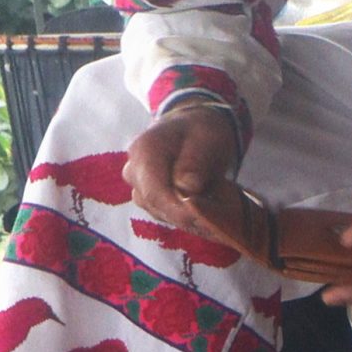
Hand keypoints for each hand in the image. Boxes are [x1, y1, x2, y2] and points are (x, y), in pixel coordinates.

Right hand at [127, 105, 247, 245]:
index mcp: (144, 151)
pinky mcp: (148, 196)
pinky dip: (185, 218)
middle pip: (155, 205)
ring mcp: (138, 185)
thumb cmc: (201, 130)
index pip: (154, 191)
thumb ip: (196, 161)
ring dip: (187, 220)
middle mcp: (133, 170)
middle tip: (217, 225)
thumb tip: (187, 188)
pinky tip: (207, 217)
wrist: (190, 126)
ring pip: (159, 212)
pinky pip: (164, 212)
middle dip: (186, 218)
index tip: (204, 220)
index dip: (178, 210)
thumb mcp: (207, 138)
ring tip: (216, 218)